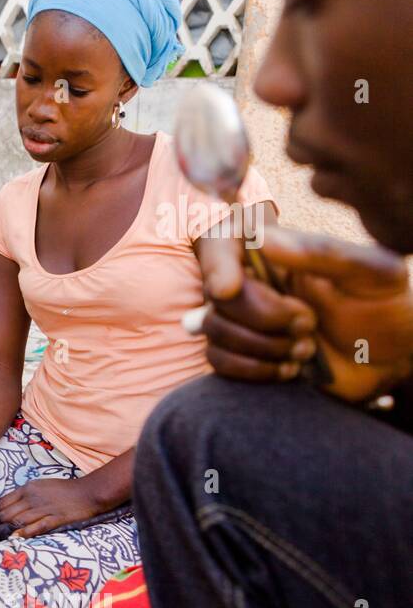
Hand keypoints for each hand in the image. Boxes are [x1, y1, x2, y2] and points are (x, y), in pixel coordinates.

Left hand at [0, 477, 101, 538]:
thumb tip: (10, 507)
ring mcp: (43, 509)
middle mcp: (32, 498)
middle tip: (2, 531)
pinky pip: (35, 527)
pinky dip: (24, 534)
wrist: (87, 492)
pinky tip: (18, 538)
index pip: (1, 502)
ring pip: (17, 521)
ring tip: (7, 536)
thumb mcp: (39, 486)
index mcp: (27, 488)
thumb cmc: (63, 490)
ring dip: (9, 531)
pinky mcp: (55, 519)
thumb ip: (24, 495)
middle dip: (0, 525)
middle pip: (6, 514)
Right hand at [198, 225, 411, 401]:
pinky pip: (218, 359)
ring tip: (304, 350)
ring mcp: (246, 320)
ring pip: (214, 328)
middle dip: (263, 317)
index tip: (228, 289)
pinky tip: (288, 370)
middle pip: (219, 295)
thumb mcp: (373, 273)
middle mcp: (255, 283)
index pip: (223, 243)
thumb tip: (261, 237)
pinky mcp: (244, 354)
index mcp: (280, 254)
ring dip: (261, 346)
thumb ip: (322, 252)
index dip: (216, 265)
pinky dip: (251, 369)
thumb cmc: (386, 307)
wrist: (392, 360)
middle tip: (308, 324)